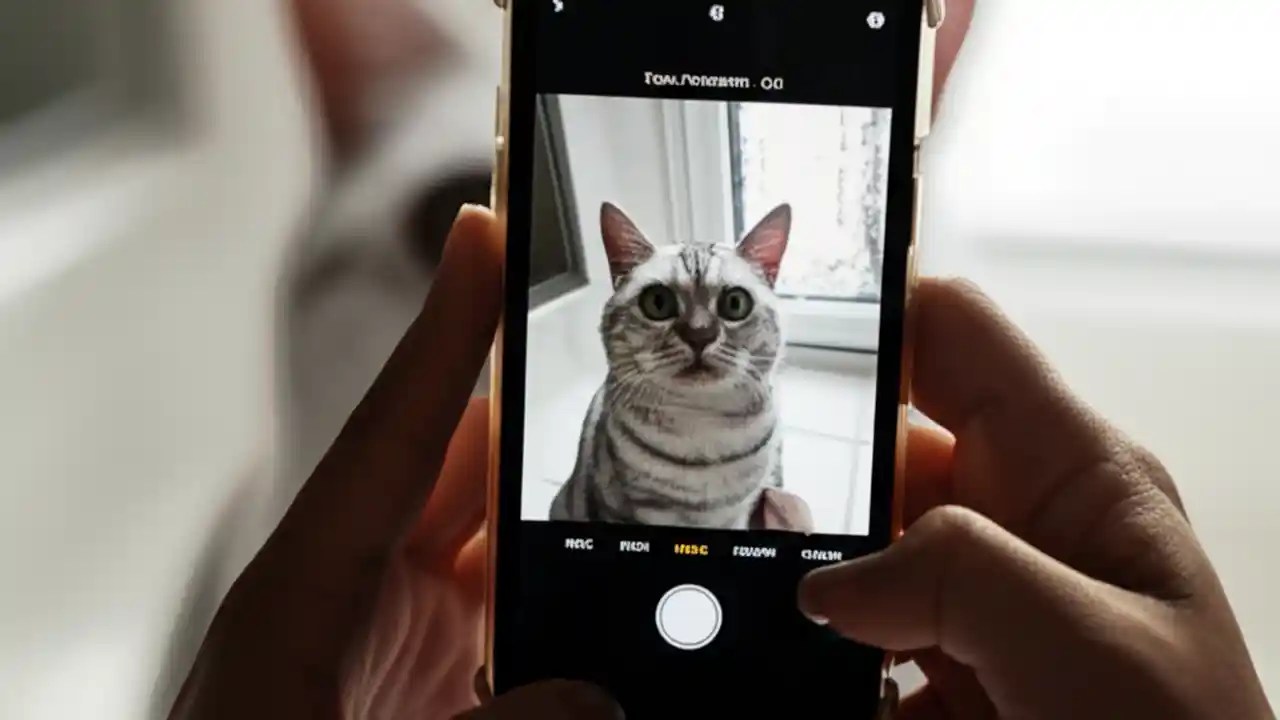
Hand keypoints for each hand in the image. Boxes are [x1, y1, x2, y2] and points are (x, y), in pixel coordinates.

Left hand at [167, 208, 616, 719]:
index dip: (449, 325)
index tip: (491, 228)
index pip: (395, 427)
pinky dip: (567, 606)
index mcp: (308, 587)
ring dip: (573, 534)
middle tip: (632, 379)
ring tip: (657, 509)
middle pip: (468, 476)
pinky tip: (620, 620)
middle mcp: (358, 594)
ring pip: (506, 549)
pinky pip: (515, 620)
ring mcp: (400, 639)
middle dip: (548, 429)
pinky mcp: (436, 686)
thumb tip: (597, 702)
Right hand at [798, 279, 1274, 718]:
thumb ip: (959, 579)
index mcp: (1073, 475)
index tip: (770, 327)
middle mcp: (1020, 526)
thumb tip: (831, 582)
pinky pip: (857, 646)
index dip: (868, 310)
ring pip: (856, 560)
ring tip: (771, 613)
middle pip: (882, 455)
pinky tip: (809, 684)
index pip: (954, 338)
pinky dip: (822, 665)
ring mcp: (978, 609)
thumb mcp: (1093, 653)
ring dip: (810, 587)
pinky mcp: (947, 678)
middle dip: (815, 479)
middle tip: (753, 518)